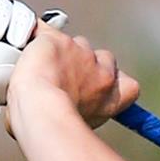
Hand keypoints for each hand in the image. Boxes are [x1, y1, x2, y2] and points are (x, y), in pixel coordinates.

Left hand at [6, 26, 140, 131]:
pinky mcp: (59, 41)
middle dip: (88, 65)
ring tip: (44, 68)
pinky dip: (39, 39)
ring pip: (78, 44)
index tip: (103, 88)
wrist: (39, 110)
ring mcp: (82, 55)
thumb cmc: (53, 127)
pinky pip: (47, 33)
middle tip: (66, 78)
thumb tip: (70, 115)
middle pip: (105, 59)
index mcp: (110, 100)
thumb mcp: (78, 127)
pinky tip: (30, 49)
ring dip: (64, 51)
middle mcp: (102, 76)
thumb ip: (82, 114)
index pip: (130, 86)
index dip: (117, 83)